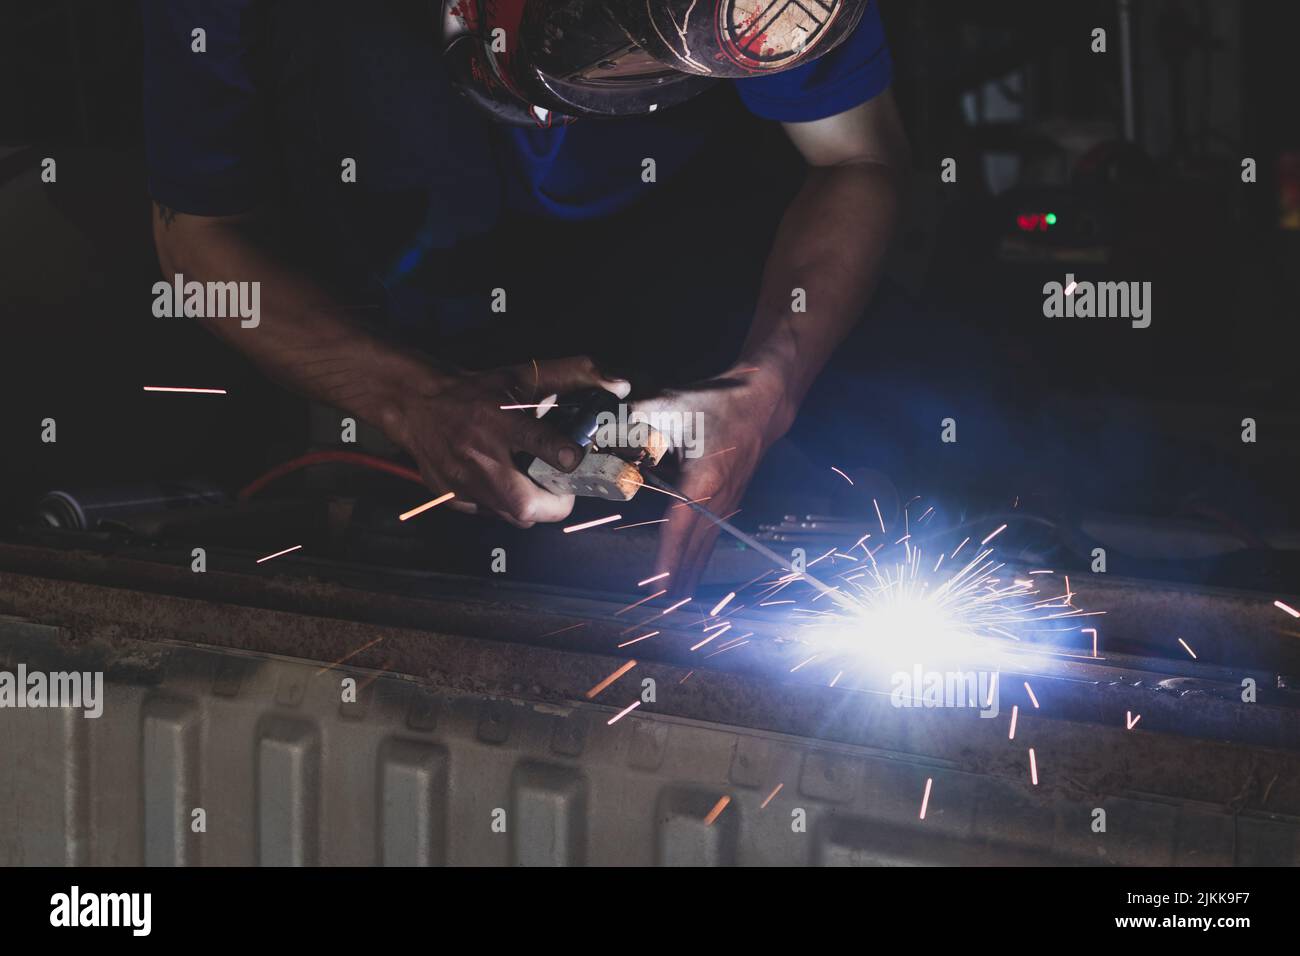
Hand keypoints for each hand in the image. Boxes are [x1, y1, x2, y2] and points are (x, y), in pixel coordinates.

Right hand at [390, 356, 629, 526]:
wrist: (417, 405)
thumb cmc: (476, 391)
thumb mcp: (522, 375)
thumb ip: (572, 375)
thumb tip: (619, 384)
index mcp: (498, 420)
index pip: (537, 442)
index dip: (564, 455)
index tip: (577, 458)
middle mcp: (478, 455)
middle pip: (524, 504)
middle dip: (555, 504)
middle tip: (564, 488)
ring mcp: (462, 482)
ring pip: (513, 516)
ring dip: (534, 505)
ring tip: (537, 484)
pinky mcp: (451, 498)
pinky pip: (491, 514)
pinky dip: (506, 505)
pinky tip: (506, 484)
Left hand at [640, 368, 796, 595]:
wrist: (762, 398)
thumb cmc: (716, 402)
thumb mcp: (668, 405)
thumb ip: (630, 421)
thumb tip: (595, 433)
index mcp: (701, 482)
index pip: (678, 530)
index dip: (667, 561)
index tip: (659, 588)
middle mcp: (717, 498)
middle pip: (695, 547)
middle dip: (680, 577)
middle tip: (668, 607)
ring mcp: (728, 499)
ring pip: (706, 543)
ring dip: (693, 570)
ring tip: (681, 596)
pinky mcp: (731, 495)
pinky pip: (714, 532)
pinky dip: (702, 552)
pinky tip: (697, 563)